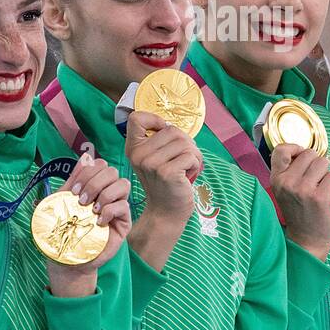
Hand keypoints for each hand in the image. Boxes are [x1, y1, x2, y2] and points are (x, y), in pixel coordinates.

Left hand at [46, 154, 130, 296]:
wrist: (68, 258)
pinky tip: (98, 221)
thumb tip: (86, 156)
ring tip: (91, 210)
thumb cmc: (65, 230)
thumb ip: (75, 179)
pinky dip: (109, 210)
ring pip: (123, 184)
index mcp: (96, 186)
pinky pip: (124, 206)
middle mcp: (109, 193)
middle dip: (95, 183)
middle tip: (81, 201)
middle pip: (113, 171)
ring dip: (104, 194)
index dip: (88, 173)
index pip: (101, 165)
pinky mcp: (124, 223)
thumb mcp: (64, 201)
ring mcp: (118, 207)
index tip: (74, 190)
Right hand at [124, 111, 202, 269]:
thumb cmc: (165, 181)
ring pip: (185, 143)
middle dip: (186, 143)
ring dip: (193, 155)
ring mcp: (152, 164)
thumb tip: (171, 124)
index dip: (155, 119)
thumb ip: (158, 140)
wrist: (166, 211)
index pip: (136, 118)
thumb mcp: (154, 159)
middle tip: (183, 159)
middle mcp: (139, 154)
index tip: (164, 132)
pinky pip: (191, 156)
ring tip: (186, 168)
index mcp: (133, 148)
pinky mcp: (167, 172)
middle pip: (172, 130)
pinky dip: (195, 164)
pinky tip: (187, 176)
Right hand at [270, 144, 329, 260]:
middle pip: (309, 154)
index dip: (295, 148)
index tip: (302, 156)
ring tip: (319, 189)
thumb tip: (307, 150)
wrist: (306, 240)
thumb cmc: (298, 211)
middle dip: (316, 164)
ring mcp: (304, 189)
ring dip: (325, 174)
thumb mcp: (285, 190)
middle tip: (313, 181)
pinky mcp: (320, 197)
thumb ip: (290, 171)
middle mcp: (287, 182)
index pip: (281, 149)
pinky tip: (325, 198)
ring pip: (323, 163)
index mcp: (276, 179)